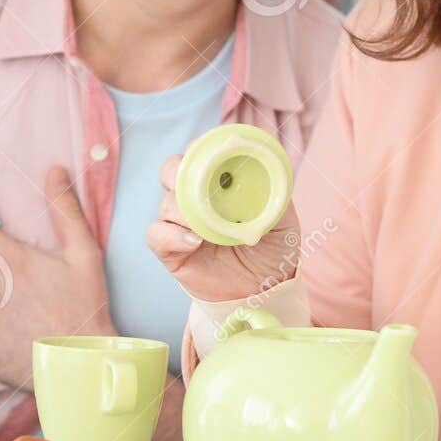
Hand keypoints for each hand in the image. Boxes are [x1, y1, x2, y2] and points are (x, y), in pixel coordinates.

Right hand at [145, 153, 301, 301]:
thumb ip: (275, 195)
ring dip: (182, 210)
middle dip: (178, 172)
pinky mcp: (170, 249)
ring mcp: (180, 223)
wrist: (264, 292)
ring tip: (206, 227)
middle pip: (171, 170)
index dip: (200, 148)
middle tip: (200, 187)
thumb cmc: (273, 251)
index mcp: (219, 183)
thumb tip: (270, 171)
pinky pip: (156, 234)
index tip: (213, 154)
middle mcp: (195, 198)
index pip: (199, 153)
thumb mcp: (283, 220)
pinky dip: (172, 235)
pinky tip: (195, 242)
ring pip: (165, 203)